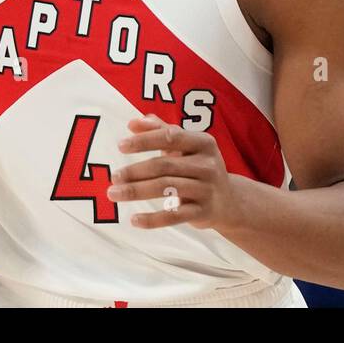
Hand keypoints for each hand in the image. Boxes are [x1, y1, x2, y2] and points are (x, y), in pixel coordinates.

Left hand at [106, 114, 240, 229]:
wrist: (229, 201)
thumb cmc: (198, 167)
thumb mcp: (186, 146)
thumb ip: (160, 130)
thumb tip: (133, 122)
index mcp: (203, 142)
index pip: (170, 137)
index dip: (144, 141)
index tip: (120, 146)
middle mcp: (207, 164)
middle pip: (164, 166)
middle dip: (135, 171)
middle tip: (114, 177)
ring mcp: (206, 189)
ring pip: (166, 189)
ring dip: (137, 191)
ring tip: (114, 194)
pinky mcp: (203, 212)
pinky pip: (174, 216)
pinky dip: (153, 219)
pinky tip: (134, 219)